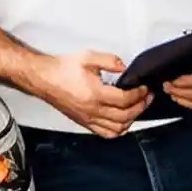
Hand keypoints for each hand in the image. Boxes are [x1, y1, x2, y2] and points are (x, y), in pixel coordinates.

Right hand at [33, 50, 152, 138]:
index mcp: (95, 94)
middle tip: (146, 97)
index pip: (125, 99)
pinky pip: (106, 133)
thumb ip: (110, 60)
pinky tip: (122, 121)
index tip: (144, 87)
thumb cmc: (63, 68)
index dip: (139, 94)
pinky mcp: (84, 122)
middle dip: (140, 106)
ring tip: (137, 107)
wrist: (44, 78)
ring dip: (132, 119)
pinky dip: (118, 130)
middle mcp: (93, 110)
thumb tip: (125, 68)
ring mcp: (89, 118)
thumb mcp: (88, 57)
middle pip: (125, 115)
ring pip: (118, 127)